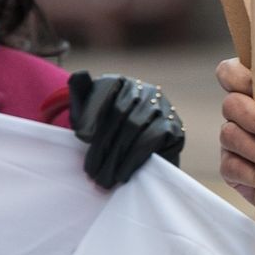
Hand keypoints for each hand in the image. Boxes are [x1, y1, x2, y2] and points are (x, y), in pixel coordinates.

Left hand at [67, 72, 184, 188]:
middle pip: (119, 113)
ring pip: (134, 128)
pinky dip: (134, 159)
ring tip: (102, 179)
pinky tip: (122, 174)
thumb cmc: (105, 134)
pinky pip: (152, 141)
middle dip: (101, 145)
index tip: (80, 137)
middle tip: (90, 171)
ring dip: (115, 157)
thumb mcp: (87, 115)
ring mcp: (163, 108)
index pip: (107, 89)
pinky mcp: (175, 127)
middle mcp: (145, 90)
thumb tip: (79, 75)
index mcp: (122, 82)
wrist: (137, 159)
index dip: (93, 112)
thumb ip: (80, 94)